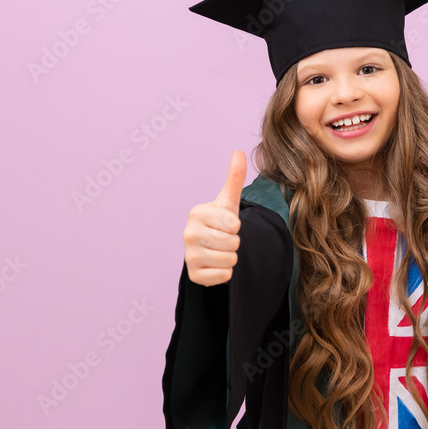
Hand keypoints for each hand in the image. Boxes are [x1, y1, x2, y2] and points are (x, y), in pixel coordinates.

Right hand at [183, 150, 245, 285]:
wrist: (209, 247)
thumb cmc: (220, 222)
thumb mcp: (228, 201)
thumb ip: (234, 178)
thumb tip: (239, 152)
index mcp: (197, 213)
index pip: (233, 224)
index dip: (236, 226)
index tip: (226, 225)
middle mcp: (188, 234)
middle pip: (233, 243)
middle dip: (234, 243)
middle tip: (224, 239)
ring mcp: (188, 256)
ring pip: (230, 260)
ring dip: (231, 257)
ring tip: (220, 251)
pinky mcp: (193, 275)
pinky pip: (224, 276)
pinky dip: (225, 273)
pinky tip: (215, 265)